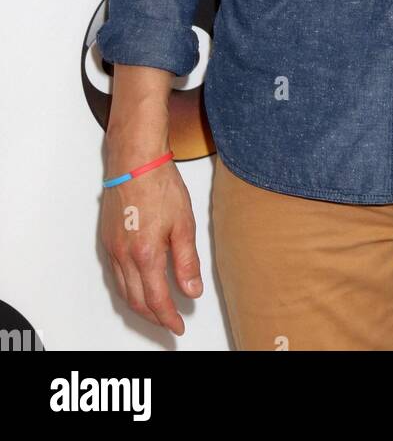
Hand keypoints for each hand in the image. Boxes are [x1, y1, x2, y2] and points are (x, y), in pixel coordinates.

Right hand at [100, 147, 202, 336]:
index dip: (169, 318)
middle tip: (170, 323)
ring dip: (140, 306)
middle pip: (137, 301)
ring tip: (157, 310)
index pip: (157, 300)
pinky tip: (139, 285)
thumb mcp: (183, 223)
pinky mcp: (107, 239)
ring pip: (123, 290)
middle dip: (154, 317)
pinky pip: (115, 275)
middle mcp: (124, 256)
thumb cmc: (159, 185)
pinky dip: (128, 288)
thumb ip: (186, 261)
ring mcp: (113, 248)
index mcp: (146, 254)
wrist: (135, 160)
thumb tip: (191, 291)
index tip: (179, 326)